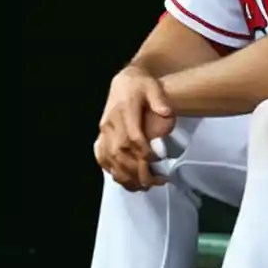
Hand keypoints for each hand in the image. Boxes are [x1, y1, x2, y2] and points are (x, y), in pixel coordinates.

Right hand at [94, 65, 176, 191]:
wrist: (124, 81)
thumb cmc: (141, 85)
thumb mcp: (153, 86)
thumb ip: (159, 99)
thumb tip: (165, 112)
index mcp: (124, 110)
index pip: (132, 136)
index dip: (143, 152)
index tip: (157, 162)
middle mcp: (110, 123)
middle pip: (119, 152)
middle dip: (135, 170)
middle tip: (153, 181)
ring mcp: (104, 130)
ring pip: (110, 158)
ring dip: (125, 175)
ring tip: (142, 186)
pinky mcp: (101, 136)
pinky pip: (101, 156)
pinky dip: (111, 170)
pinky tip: (123, 180)